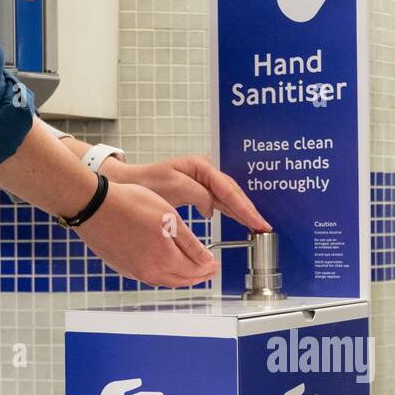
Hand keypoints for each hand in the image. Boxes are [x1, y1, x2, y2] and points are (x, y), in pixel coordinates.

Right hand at [76, 181, 216, 287]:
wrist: (95, 207)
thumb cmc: (130, 205)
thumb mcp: (170, 219)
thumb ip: (191, 244)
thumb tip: (207, 261)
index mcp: (166, 260)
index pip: (196, 270)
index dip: (208, 267)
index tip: (215, 264)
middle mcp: (151, 272)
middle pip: (183, 279)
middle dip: (199, 275)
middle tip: (208, 271)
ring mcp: (136, 272)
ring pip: (167, 281)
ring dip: (182, 277)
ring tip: (191, 271)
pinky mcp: (124, 268)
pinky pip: (150, 277)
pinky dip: (164, 275)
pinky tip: (165, 267)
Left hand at [104, 155, 271, 232]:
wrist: (130, 184)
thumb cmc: (147, 182)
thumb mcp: (172, 185)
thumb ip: (197, 194)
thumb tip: (212, 206)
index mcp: (201, 167)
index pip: (229, 189)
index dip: (245, 207)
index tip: (257, 221)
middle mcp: (206, 172)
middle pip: (234, 193)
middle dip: (249, 210)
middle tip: (264, 227)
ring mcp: (204, 181)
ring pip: (230, 198)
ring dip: (243, 212)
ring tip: (258, 227)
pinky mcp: (199, 192)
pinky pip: (221, 202)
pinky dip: (232, 212)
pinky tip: (241, 221)